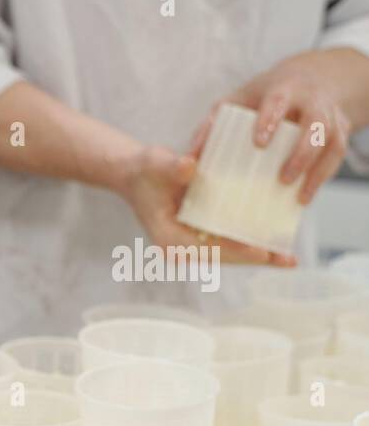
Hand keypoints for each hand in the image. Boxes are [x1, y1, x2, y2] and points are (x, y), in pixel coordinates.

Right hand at [113, 144, 290, 265]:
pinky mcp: (200, 236)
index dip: (235, 250)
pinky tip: (273, 242)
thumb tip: (189, 166)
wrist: (137, 174)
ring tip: (288, 257)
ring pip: (229, 254)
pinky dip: (249, 242)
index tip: (261, 251)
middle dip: (255, 258)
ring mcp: (190, 244)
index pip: (207, 249)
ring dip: (258, 254)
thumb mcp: (155, 164)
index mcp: (168, 237)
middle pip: (223, 257)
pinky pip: (228, 243)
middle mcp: (180, 247)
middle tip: (288, 260)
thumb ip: (172, 167)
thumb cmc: (145, 170)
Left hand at [193, 52, 352, 205]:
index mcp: (283, 89)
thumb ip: (211, 125)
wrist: (307, 81)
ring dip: (317, 170)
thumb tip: (189, 158)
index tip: (259, 143)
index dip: (271, 120)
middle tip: (283, 178)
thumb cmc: (262, 97)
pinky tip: (305, 197)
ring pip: (333, 142)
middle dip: (302, 152)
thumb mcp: (234, 101)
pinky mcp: (340, 131)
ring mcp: (331, 115)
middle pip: (316, 124)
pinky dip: (323, 177)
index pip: (279, 101)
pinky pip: (337, 155)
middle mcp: (312, 100)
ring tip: (298, 196)